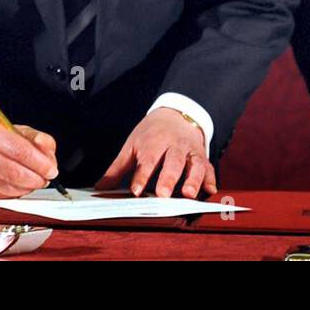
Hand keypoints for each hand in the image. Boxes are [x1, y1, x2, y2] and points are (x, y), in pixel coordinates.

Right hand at [0, 123, 58, 199]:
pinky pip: (1, 196)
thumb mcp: (12, 130)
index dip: (41, 163)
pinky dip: (15, 194)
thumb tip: (49, 154)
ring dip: (28, 188)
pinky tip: (18, 186)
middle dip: (37, 179)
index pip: (21, 151)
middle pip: (16, 173)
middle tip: (45, 178)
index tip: (51, 169)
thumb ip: (36, 138)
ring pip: (9, 188)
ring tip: (33, 181)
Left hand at [96, 107, 217, 197]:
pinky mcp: (203, 158)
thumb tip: (99, 189)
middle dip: (168, 178)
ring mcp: (190, 153)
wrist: (176, 115)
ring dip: (192, 179)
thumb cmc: (150, 135)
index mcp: (153, 144)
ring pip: (194, 165)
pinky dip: (211, 179)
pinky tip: (210, 191)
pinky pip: (209, 168)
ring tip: (188, 194)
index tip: (136, 191)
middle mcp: (173, 147)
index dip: (141, 176)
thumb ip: (117, 169)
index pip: (147, 161)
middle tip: (162, 195)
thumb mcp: (132, 146)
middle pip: (172, 162)